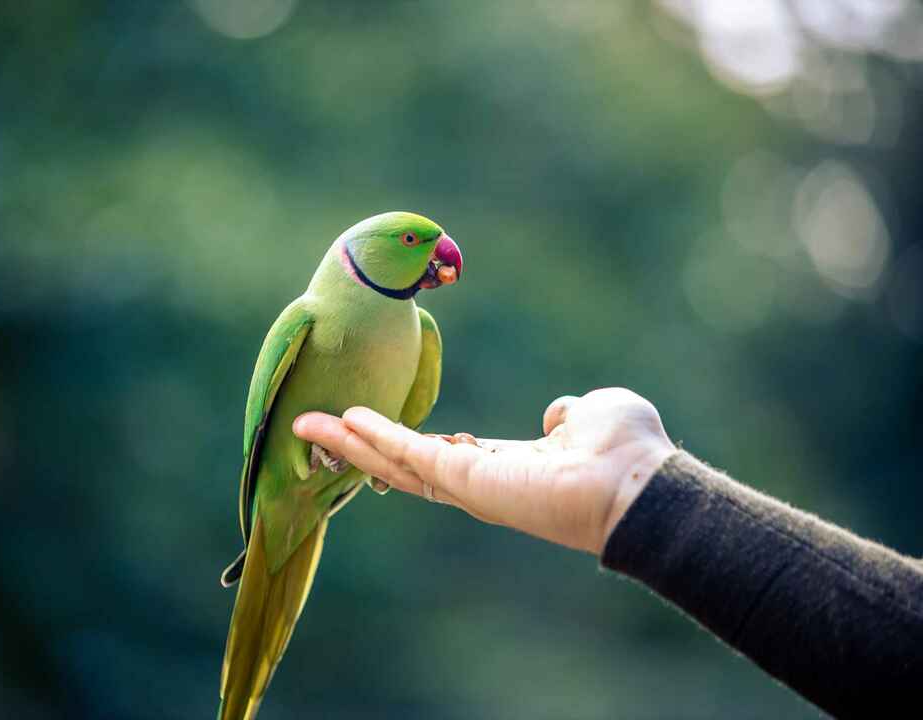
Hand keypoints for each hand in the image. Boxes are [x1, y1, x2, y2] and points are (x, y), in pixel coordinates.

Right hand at [293, 388, 674, 555]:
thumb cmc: (628, 452)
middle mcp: (480, 483)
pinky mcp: (466, 479)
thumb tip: (559, 414)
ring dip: (350, 444)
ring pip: (394, 465)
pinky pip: (410, 455)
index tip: (371, 425)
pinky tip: (343, 421)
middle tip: (312, 426)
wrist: (642, 486)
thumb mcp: (593, 412)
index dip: (403, 441)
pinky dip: (375, 437)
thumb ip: (569, 412)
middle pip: (402, 466)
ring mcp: (470, 485)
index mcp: (506, 468)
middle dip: (356, 446)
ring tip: (308, 424)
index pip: (439, 456)